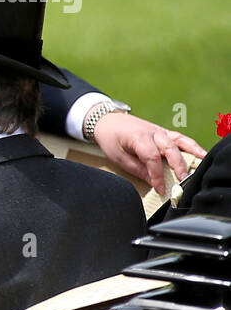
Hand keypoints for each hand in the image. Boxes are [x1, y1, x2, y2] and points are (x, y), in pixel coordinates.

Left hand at [91, 112, 205, 194]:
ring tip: (200, 167)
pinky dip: (192, 146)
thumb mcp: (118, 157)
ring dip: (191, 155)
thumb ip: (137, 169)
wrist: (108, 120)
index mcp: (138, 138)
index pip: (152, 158)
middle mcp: (153, 133)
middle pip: (169, 150)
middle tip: (183, 181)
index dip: (157, 175)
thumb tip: (153, 182)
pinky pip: (181, 139)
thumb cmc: (111, 139)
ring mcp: (160, 131)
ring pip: (179, 142)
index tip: (160, 189)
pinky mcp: (164, 132)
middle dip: (177, 167)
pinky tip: (202, 154)